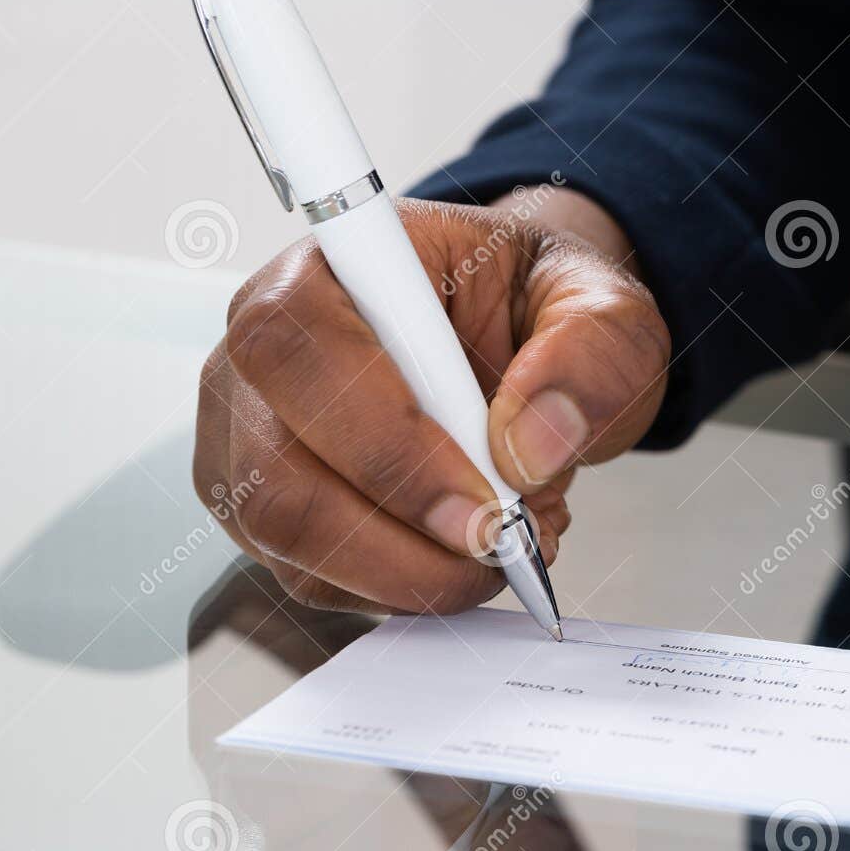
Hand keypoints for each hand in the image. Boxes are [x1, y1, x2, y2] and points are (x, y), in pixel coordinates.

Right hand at [193, 192, 669, 614]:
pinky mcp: (269, 511)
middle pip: (273, 479)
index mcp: (329, 265)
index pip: (298, 352)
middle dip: (402, 542)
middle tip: (506, 545)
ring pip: (293, 545)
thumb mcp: (598, 302)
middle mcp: (262, 355)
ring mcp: (250, 439)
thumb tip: (527, 450)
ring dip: (414, 570)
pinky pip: (318, 580)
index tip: (485, 504)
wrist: (518, 338)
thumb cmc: (533, 306)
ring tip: (509, 536)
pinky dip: (407, 585)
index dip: (383, 444)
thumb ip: (589, 352)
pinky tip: (470, 545)